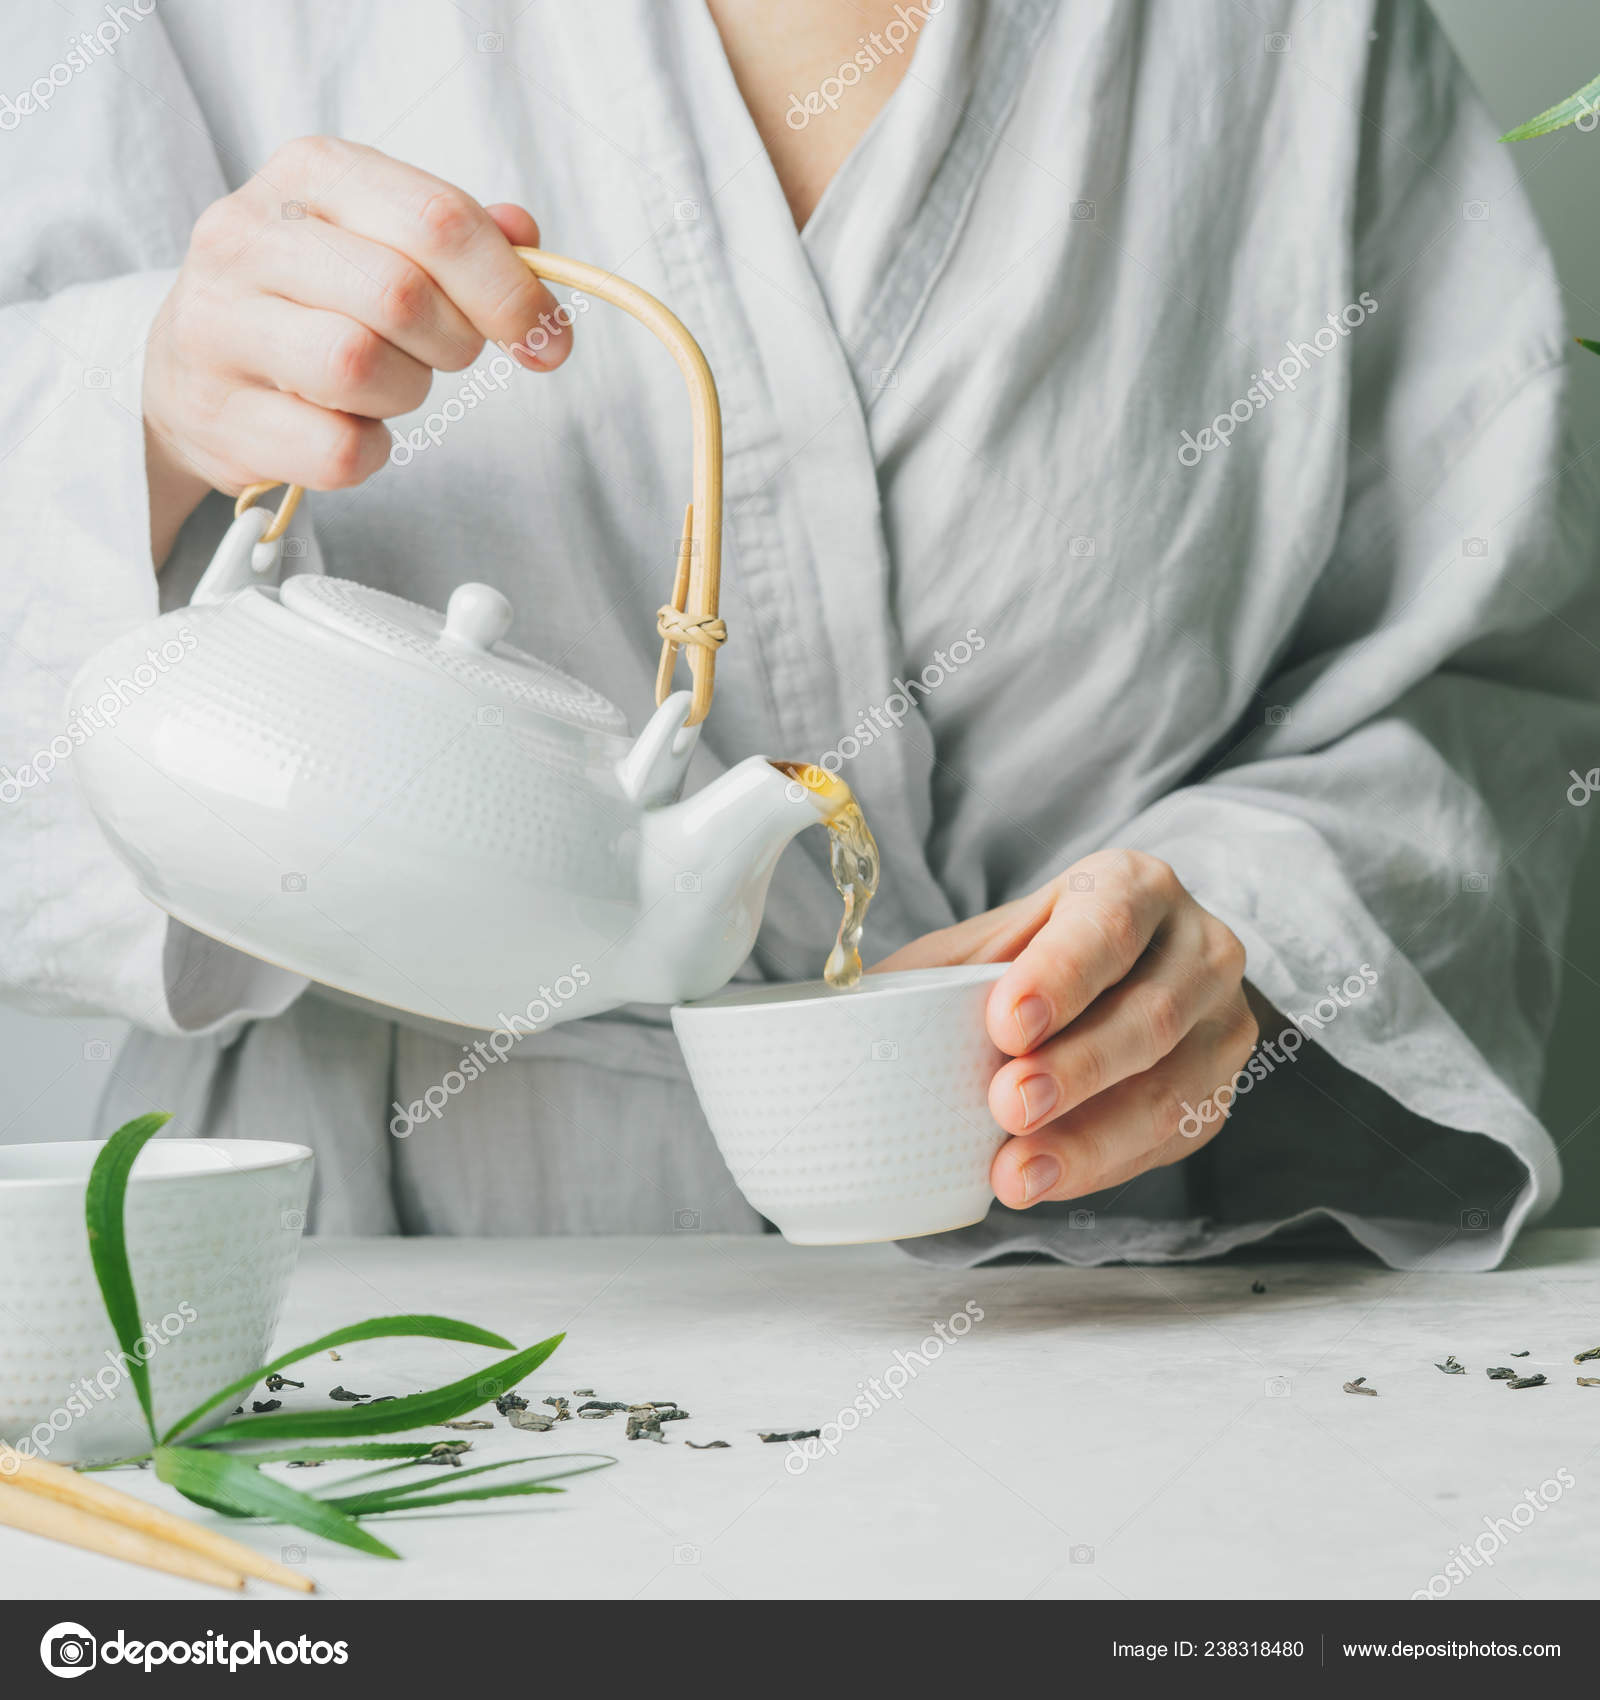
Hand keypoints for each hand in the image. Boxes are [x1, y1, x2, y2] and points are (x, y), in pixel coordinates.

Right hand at [143, 137, 572, 562]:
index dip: (510, 288)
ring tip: (388, 384)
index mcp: (309, 173)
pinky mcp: (219, 415)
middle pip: (400, 294)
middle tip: (450, 355)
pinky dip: (369, 451)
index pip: (435, 219)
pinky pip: (336, 450)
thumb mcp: (380, 239)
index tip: (544, 336)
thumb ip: (461, 235)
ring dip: (406, 392)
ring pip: (358, 367)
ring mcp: (220, 325)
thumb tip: (528, 239)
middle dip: (455, 341)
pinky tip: (349, 428)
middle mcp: (249, 236)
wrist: (187, 371)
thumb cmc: (307, 300)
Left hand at [874, 850, 1256, 1208]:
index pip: (1108, 927)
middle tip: (1006, 1107)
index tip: (1005, 1025)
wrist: (1118, 984)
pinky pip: (1174, 1136)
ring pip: (1172, 1088)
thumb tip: (837, 1022)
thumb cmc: (1030, 962)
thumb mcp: (983, 949)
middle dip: (1076, 1068)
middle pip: (1148, 1014)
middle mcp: (1197, 945)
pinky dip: (1108, 1164)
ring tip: (1018, 1173)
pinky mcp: (1221, 1090)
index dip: (1061, 977)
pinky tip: (1054, 1178)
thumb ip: (934, 978)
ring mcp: (1223, 1021)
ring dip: (1091, 1139)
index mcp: (1134, 886)